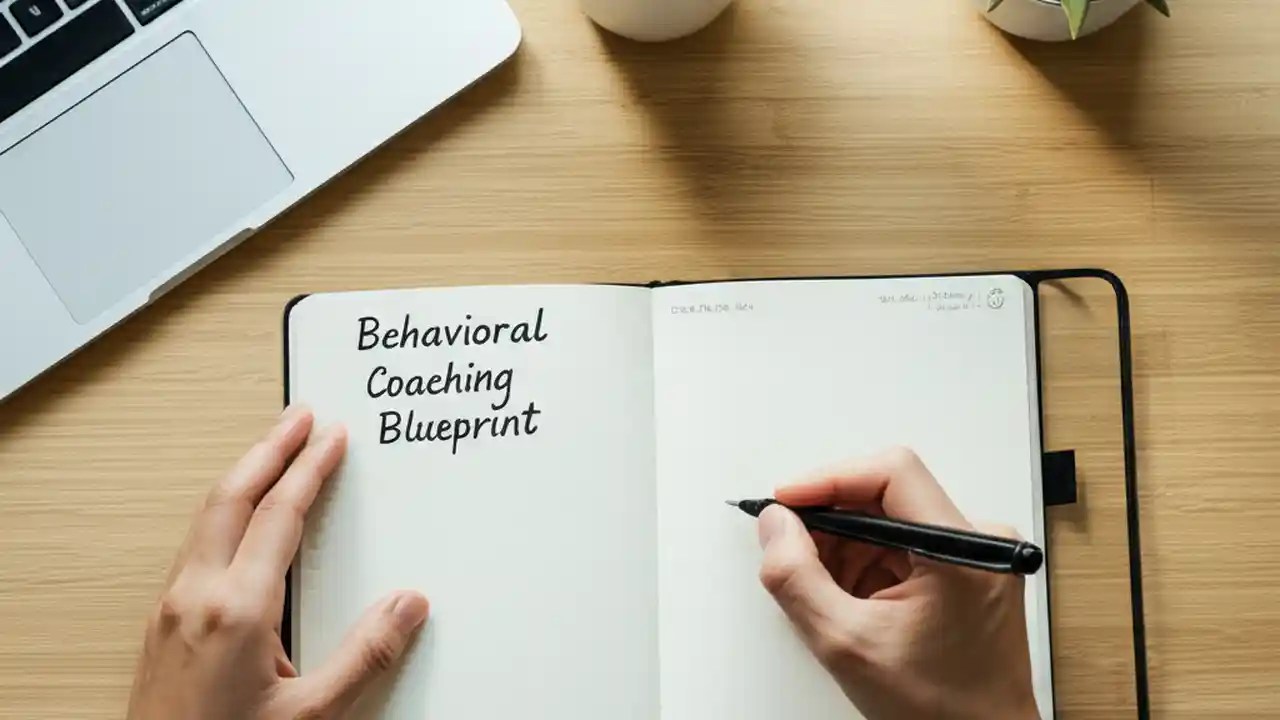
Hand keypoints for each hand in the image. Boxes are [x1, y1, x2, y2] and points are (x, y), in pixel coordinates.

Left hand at [127, 407, 429, 719]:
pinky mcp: (160, 625)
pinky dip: (223, 511)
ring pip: (206, 517)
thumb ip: (365, 656)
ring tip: (271, 452)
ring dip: (242, 475)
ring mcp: (170, 609)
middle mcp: (195, 598)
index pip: (280, 515)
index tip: (331, 436)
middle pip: (230, 497)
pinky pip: (195, 545)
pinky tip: (238, 518)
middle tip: (298, 417)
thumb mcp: (312, 716)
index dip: (310, 468)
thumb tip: (408, 606)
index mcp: (236, 609)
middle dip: (268, 449)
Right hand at [756, 447, 1038, 719]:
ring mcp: (973, 556)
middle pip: (885, 495)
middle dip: (830, 523)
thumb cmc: (939, 711)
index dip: (830, 479)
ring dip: (844, 549)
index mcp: (964, 552)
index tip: (787, 501)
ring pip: (888, 521)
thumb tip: (775, 525)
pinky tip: (851, 602)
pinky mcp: (962, 571)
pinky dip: (864, 567)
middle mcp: (978, 543)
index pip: (892, 473)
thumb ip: (798, 578)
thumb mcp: (847, 644)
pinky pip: (899, 546)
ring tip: (826, 596)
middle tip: (791, 552)